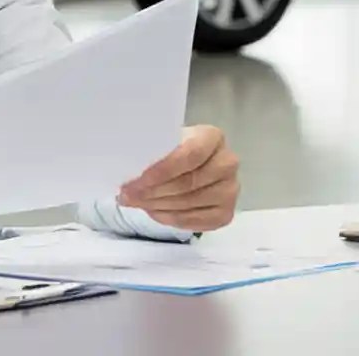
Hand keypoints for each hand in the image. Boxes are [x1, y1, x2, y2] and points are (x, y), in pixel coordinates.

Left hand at [117, 125, 239, 231]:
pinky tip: (154, 212)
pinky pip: (197, 221)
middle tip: (128, 196)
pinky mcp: (226, 212)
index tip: (137, 181)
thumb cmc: (172, 149)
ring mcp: (230, 189)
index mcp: (212, 137)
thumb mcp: (163, 141)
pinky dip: (171, 219)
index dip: (162, 170)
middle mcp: (228, 162)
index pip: (190, 154)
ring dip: (159, 206)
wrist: (187, 163)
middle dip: (153, 192)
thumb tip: (129, 171)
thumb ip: (152, 151)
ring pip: (191, 203)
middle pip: (189, 182)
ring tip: (138, 203)